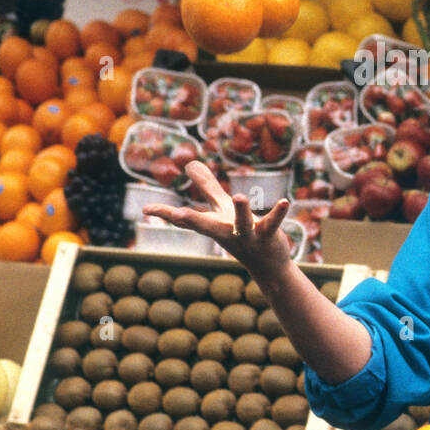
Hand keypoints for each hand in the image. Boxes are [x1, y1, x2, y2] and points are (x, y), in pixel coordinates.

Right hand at [142, 160, 291, 280]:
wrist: (268, 266)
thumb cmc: (241, 233)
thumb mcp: (222, 208)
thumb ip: (206, 186)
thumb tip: (189, 163)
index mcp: (212, 224)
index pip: (185, 220)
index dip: (165, 213)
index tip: (145, 209)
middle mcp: (226, 232)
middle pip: (206, 226)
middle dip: (192, 220)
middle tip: (177, 213)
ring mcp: (247, 236)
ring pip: (242, 224)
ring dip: (241, 211)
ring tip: (238, 196)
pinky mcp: (268, 236)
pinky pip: (273, 224)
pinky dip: (278, 213)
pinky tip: (285, 202)